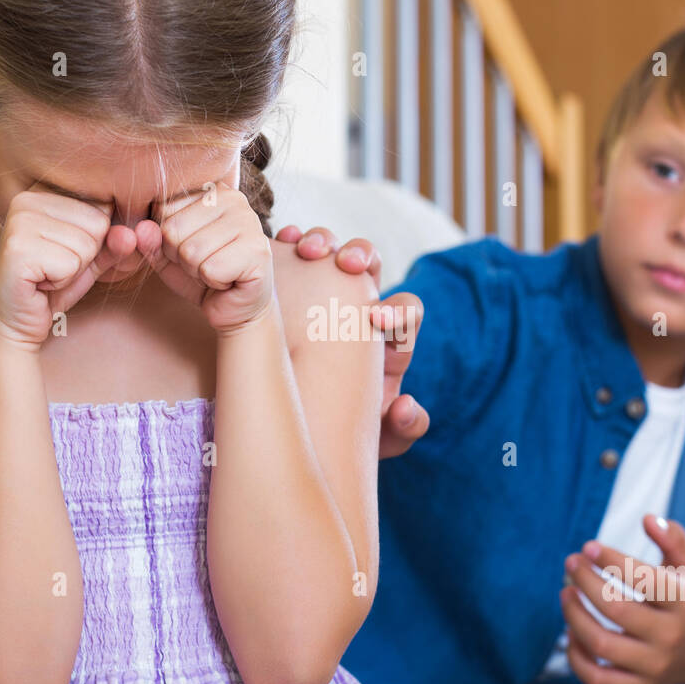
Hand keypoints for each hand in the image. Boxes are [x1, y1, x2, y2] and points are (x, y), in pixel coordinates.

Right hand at [0, 184, 135, 350]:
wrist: (13, 323)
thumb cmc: (49, 288)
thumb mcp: (90, 261)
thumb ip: (114, 244)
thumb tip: (132, 234)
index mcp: (44, 193)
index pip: (103, 210)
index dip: (93, 244)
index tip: (62, 255)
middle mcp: (28, 199)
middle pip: (98, 225)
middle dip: (84, 257)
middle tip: (53, 268)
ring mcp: (20, 221)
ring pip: (87, 245)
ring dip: (72, 271)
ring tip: (46, 275)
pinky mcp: (18, 248)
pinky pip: (70, 264)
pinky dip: (61, 282)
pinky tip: (39, 283)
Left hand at [138, 181, 272, 334]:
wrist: (236, 308)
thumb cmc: (203, 276)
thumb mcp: (168, 257)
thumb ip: (151, 241)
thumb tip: (141, 229)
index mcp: (210, 191)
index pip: (163, 209)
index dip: (168, 240)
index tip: (192, 249)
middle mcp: (233, 198)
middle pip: (174, 230)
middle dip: (182, 258)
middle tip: (205, 264)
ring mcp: (250, 222)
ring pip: (191, 251)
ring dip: (198, 272)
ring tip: (217, 271)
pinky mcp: (258, 250)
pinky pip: (211, 269)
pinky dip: (214, 283)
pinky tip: (230, 280)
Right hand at [275, 223, 427, 457]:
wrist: (293, 428)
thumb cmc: (341, 434)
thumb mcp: (376, 441)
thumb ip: (403, 430)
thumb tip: (407, 406)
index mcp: (387, 340)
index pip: (407, 311)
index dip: (401, 310)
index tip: (379, 320)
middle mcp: (357, 308)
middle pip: (371, 267)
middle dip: (362, 256)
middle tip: (347, 262)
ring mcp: (320, 292)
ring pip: (331, 252)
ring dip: (323, 242)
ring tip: (307, 248)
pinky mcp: (287, 286)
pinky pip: (289, 254)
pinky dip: (286, 242)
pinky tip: (277, 242)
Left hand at [559, 515, 684, 683]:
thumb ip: (674, 537)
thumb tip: (646, 519)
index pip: (644, 579)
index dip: (611, 560)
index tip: (588, 546)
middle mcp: (672, 637)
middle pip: (615, 609)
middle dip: (585, 581)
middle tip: (571, 563)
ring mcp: (655, 666)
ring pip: (601, 645)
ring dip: (573, 616)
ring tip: (566, 593)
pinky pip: (597, 679)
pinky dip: (576, 657)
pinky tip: (571, 632)